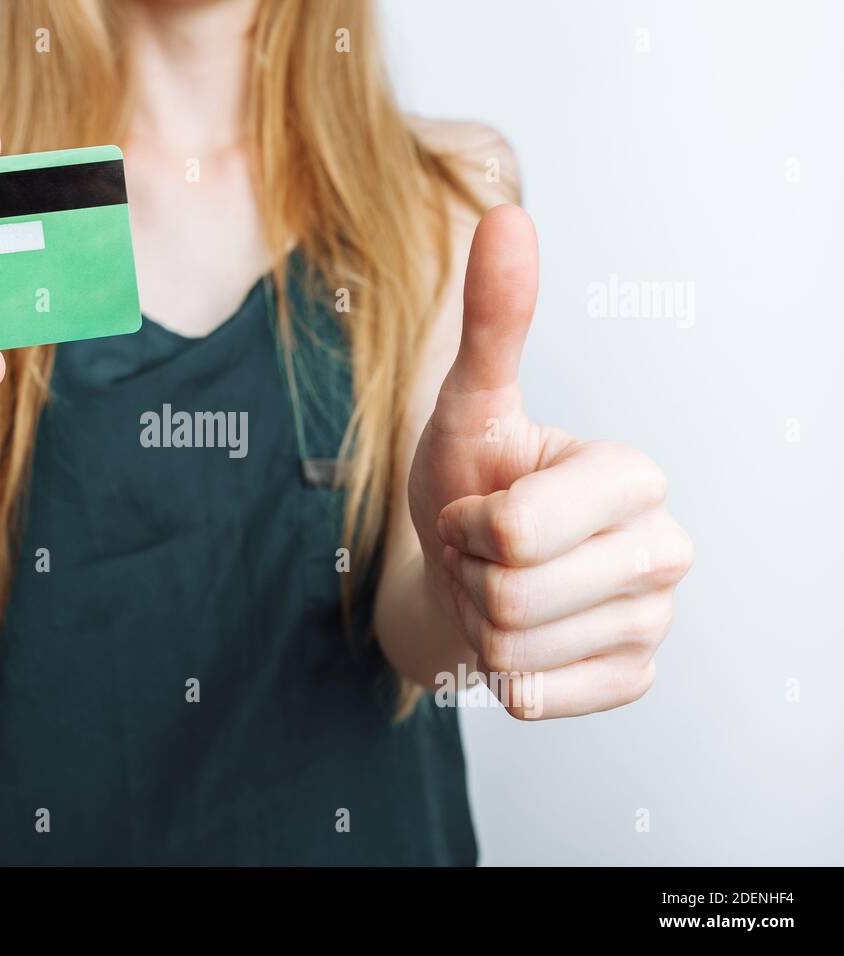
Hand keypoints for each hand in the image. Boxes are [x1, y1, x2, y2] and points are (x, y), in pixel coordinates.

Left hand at [408, 205, 692, 718]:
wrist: (461, 569)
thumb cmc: (468, 484)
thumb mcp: (468, 407)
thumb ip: (494, 325)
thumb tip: (509, 217)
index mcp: (634, 476)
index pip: (519, 530)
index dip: (467, 526)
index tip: (477, 503)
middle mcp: (663, 548)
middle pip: (512, 596)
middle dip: (465, 575)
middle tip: (478, 550)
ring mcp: (653, 621)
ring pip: (513, 650)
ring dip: (475, 623)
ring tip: (493, 586)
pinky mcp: (631, 678)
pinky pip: (535, 697)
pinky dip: (499, 674)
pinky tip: (516, 640)